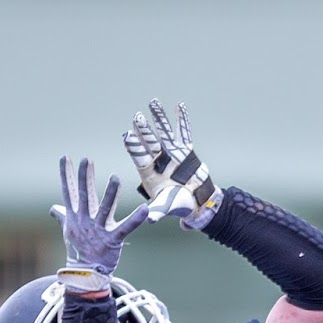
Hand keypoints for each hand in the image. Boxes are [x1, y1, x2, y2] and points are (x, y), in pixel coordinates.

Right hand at [50, 156, 148, 293]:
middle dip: (84, 178)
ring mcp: (98, 230)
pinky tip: (145, 209)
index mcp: (75, 216)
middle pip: (84, 195)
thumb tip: (53, 208)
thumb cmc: (79, 249)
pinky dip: (136, 219)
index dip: (66, 175)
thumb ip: (63, 215)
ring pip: (104, 208)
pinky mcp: (112, 240)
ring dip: (110, 193)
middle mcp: (85, 221)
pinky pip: (126, 228)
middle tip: (86, 160)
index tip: (65, 158)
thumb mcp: (69, 230)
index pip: (68, 191)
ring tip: (115, 177)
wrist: (85, 274)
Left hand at [123, 100, 219, 224]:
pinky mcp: (186, 149)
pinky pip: (184, 132)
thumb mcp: (166, 207)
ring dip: (159, 118)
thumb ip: (158, 211)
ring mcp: (172, 152)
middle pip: (149, 141)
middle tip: (137, 117)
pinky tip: (180, 106)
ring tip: (153, 103)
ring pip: (164, 132)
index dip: (134, 145)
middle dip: (144, 129)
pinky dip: (183, 120)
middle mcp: (158, 159)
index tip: (127, 134)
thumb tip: (149, 219)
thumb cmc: (177, 204)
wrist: (195, 201)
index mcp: (149, 171)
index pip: (139, 155)